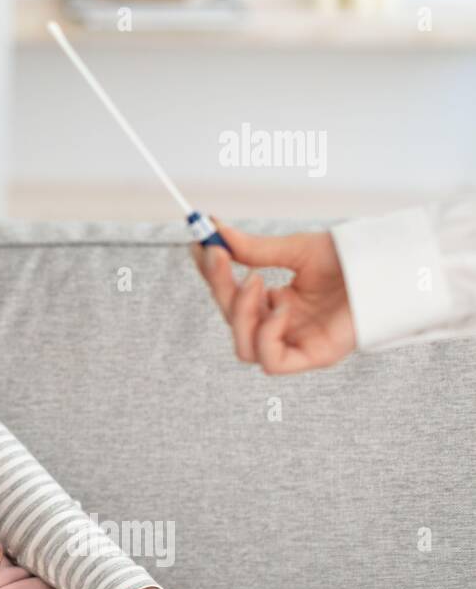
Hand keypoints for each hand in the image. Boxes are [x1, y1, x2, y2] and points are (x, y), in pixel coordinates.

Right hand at [191, 217, 356, 373]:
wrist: (387, 266)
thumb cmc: (351, 259)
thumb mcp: (294, 249)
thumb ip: (253, 248)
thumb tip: (213, 228)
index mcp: (278, 304)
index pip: (232, 298)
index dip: (212, 277)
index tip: (200, 246)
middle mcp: (284, 327)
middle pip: (233, 323)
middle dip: (220, 289)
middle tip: (219, 256)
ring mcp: (297, 344)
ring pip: (244, 348)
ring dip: (241, 314)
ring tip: (258, 280)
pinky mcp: (313, 358)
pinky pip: (271, 361)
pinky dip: (266, 335)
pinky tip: (280, 307)